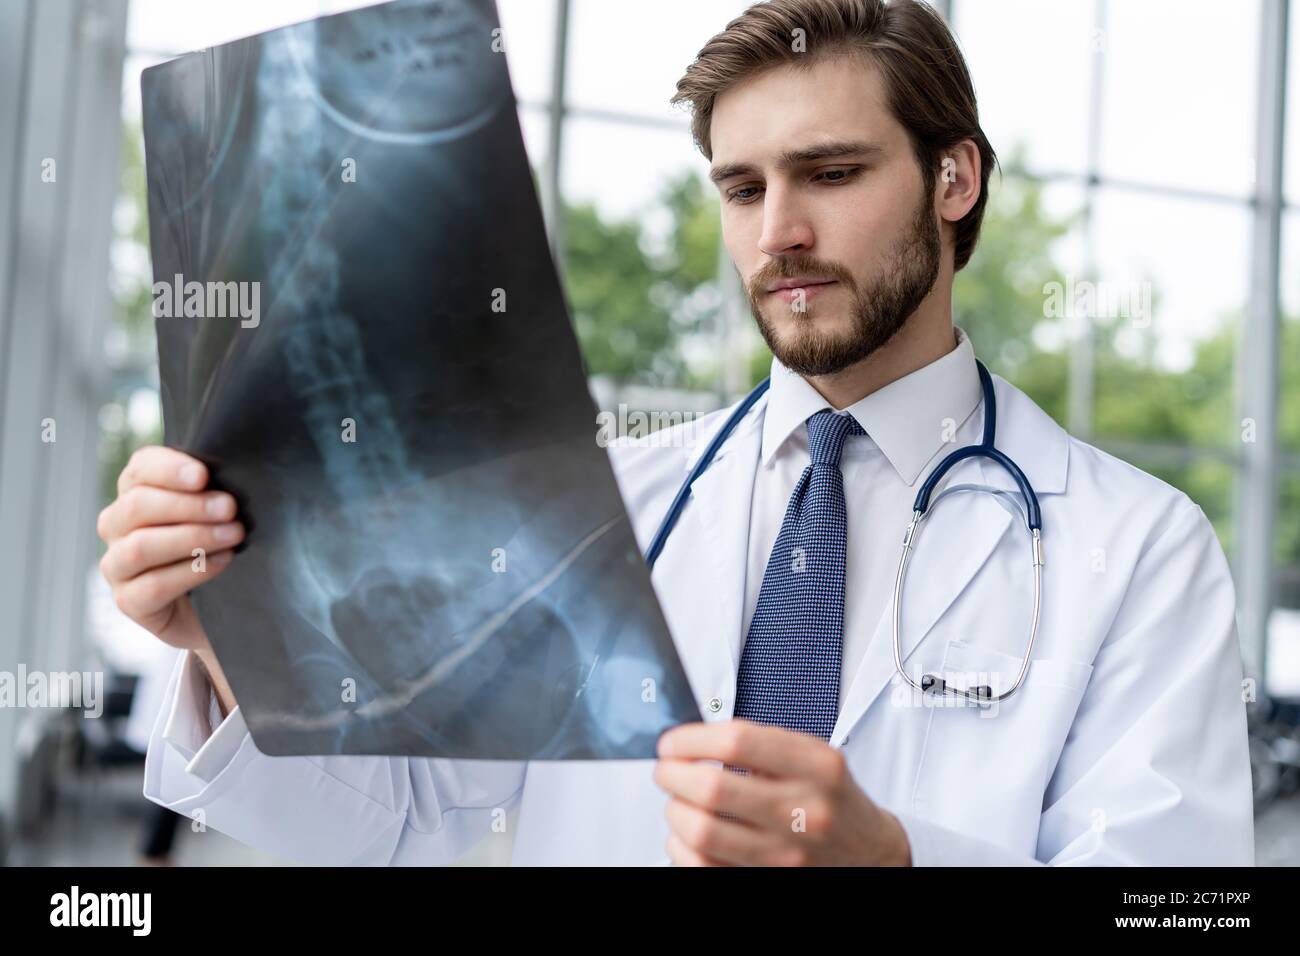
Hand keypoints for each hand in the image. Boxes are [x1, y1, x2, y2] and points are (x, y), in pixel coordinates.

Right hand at [97, 446, 243, 652]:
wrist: (218, 605)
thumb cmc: (218, 545)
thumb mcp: (216, 511)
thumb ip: (212, 489)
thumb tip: (235, 470)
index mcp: (135, 492)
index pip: (140, 469)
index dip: (169, 469)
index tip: (203, 475)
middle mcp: (117, 526)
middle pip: (137, 506)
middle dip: (188, 505)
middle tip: (230, 508)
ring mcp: (117, 565)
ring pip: (141, 546)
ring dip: (192, 538)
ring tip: (233, 534)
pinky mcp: (129, 601)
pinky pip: (153, 585)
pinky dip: (192, 571)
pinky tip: (222, 561)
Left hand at [654, 718, 911, 865]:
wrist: (870, 852)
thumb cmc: (831, 798)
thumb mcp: (813, 755)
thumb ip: (761, 743)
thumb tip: (691, 742)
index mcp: (818, 768)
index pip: (738, 743)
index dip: (692, 740)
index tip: (672, 743)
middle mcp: (806, 812)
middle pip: (713, 789)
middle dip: (673, 775)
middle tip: (666, 770)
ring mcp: (788, 854)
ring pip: (702, 831)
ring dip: (675, 811)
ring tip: (679, 801)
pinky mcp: (769, 880)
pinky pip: (703, 866)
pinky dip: (681, 847)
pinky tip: (687, 834)